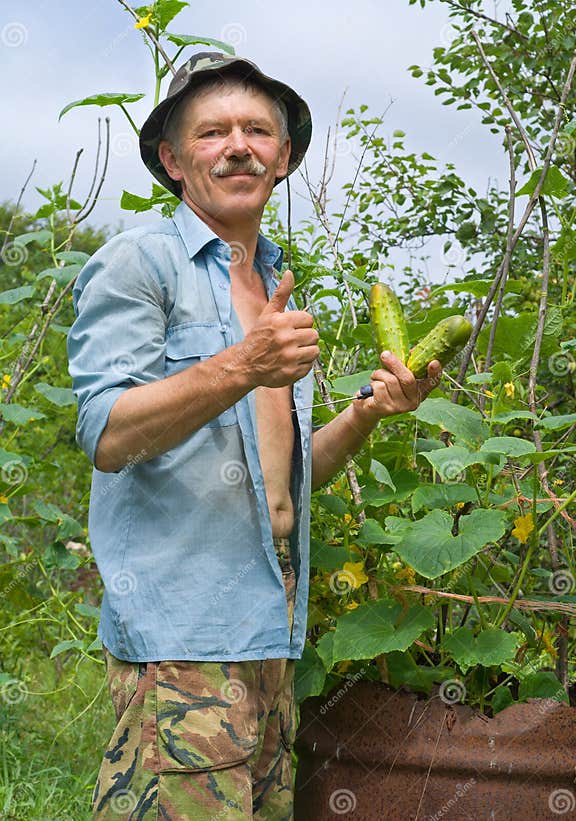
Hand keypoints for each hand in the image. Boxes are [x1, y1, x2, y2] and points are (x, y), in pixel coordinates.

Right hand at [242, 270, 319, 388]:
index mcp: (282, 322)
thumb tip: (290, 273)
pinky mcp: (292, 373)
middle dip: (305, 338)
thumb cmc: (258, 337)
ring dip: (306, 352)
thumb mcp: (268, 313)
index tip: (290, 329)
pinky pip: (309, 366)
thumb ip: (281, 293)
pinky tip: (290, 363)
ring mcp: (290, 357)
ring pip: (315, 351)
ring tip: (292, 352)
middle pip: (314, 335)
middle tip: (291, 342)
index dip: (301, 325)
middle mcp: (286, 339)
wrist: (246, 364)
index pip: (309, 320)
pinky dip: (302, 365)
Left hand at [352, 350, 441, 421]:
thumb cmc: (386, 387)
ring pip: (390, 380)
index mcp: (420, 391)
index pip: (433, 382)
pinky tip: (373, 389)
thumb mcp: (397, 375)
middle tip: (385, 354)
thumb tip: (412, 349)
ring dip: (379, 374)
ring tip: (377, 378)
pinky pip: (379, 387)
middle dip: (394, 363)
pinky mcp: (385, 409)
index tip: (434, 362)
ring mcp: (400, 407)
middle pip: (407, 379)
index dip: (435, 372)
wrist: (370, 407)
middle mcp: (413, 402)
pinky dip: (373, 382)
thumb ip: (406, 364)